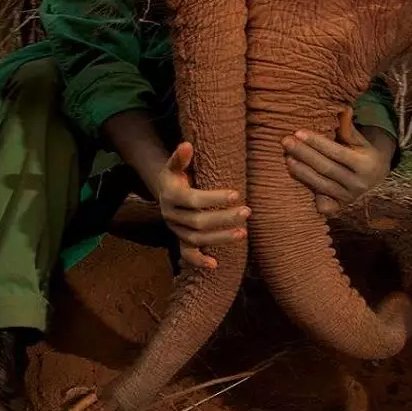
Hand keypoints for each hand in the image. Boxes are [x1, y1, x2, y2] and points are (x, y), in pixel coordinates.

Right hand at [152, 141, 248, 270]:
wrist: (164, 192)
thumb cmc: (175, 176)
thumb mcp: (174, 165)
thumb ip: (180, 157)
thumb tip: (187, 145)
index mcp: (170, 196)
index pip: (193, 200)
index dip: (214, 199)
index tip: (236, 195)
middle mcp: (170, 215)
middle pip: (198, 222)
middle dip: (224, 218)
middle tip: (247, 212)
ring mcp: (175, 229)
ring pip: (197, 239)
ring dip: (220, 238)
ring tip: (243, 233)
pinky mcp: (180, 240)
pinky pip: (187, 254)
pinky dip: (199, 261)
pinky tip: (215, 265)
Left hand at [284, 111, 395, 215]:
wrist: (375, 178)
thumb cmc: (362, 153)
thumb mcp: (359, 140)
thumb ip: (348, 127)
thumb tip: (343, 107)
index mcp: (366, 164)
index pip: (336, 152)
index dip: (316, 142)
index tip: (298, 132)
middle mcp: (358, 184)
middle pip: (326, 168)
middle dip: (304, 154)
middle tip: (285, 141)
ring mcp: (348, 198)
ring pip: (321, 185)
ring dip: (301, 172)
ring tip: (286, 158)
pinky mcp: (339, 207)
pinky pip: (321, 201)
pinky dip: (308, 192)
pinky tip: (293, 180)